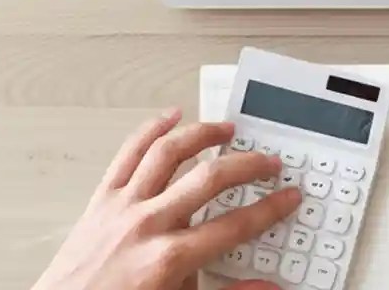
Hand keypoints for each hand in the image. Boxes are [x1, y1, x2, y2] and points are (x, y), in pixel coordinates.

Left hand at [33, 109, 300, 289]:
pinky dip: (150, 130)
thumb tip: (268, 287)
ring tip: (225, 128)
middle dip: (247, 166)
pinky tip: (170, 116)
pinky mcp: (101, 200)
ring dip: (201, 134)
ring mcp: (122, 207)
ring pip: (168, 154)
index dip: (269, 209)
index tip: (288, 197)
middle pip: (209, 180)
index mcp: (170, 258)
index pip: (235, 225)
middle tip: (268, 162)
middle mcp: (147, 225)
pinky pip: (128, 154)